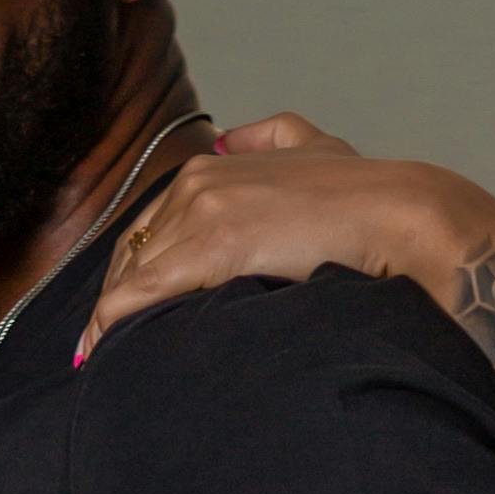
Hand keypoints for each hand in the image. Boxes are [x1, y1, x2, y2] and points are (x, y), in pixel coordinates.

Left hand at [77, 117, 469, 350]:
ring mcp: (204, 211)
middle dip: (118, 296)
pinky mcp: (214, 246)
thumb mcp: (315, 144)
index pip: (153, 224)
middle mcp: (198, 182)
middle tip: (105, 341)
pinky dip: (114, 321)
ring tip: (97, 358)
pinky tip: (98, 350)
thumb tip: (229, 137)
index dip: (136, 267)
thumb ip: (271, 136)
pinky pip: (144, 290)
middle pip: (136, 250)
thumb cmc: (366, 193)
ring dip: (113, 318)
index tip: (125, 304)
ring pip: (135, 273)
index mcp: (213, 165)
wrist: (397, 213)